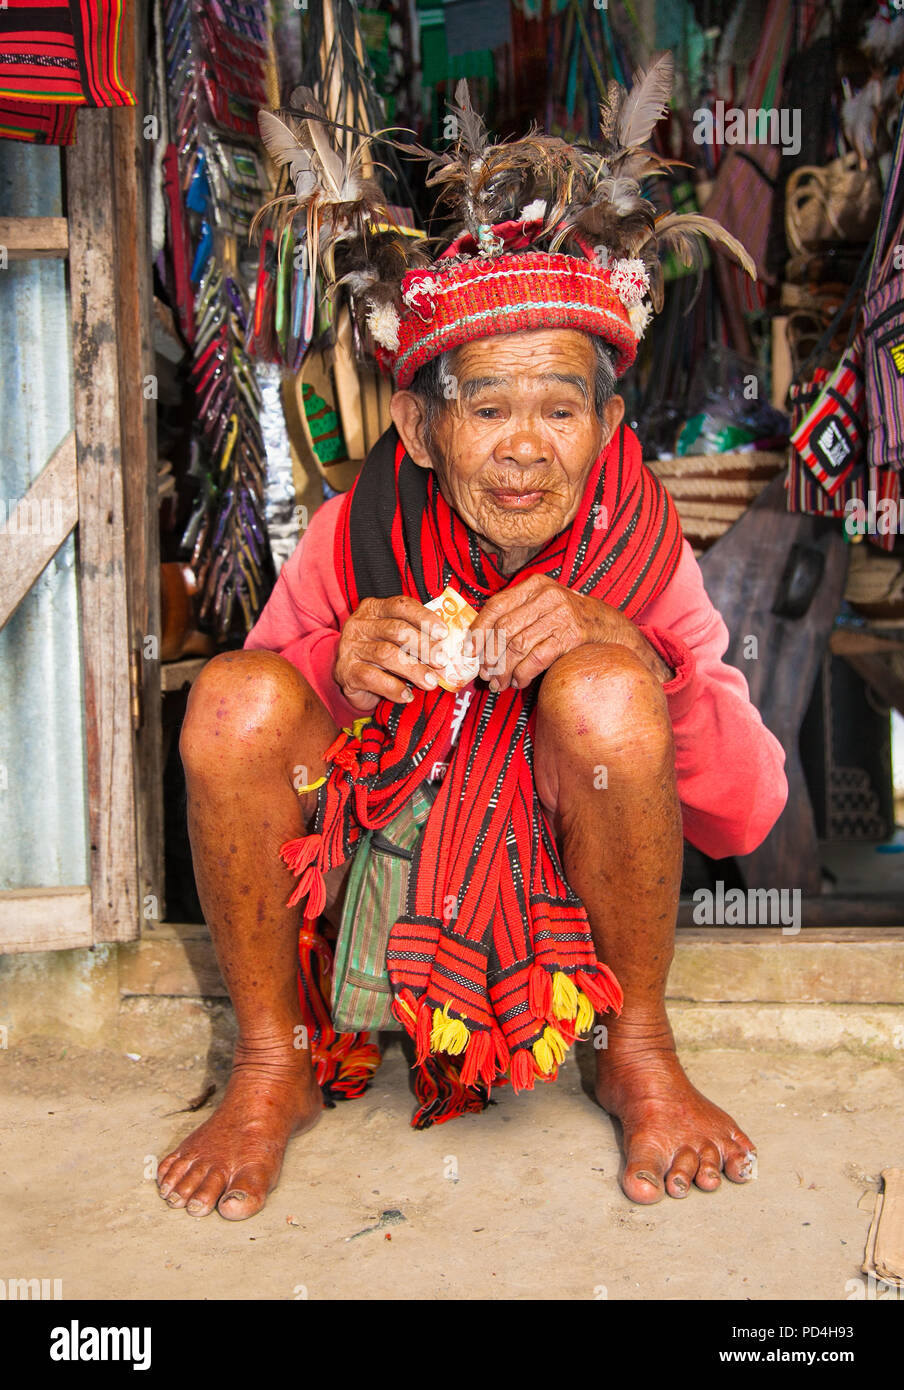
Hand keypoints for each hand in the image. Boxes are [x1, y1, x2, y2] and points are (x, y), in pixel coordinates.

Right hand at [334, 595, 450, 711]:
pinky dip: (393, 688)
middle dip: (423, 646)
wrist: (350, 677)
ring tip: (430, 682)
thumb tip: (447, 647)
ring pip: (386, 654)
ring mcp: (350, 647)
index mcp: (374, 609)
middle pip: (396, 630)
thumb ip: (415, 636)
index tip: (443, 633)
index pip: (401, 605)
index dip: (424, 617)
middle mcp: (360, 624)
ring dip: (413, 669)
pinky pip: (372, 678)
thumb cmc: (380, 655)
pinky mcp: (345, 671)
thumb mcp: (395, 639)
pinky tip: (407, 695)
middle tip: (441, 661)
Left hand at [465, 575, 670, 690]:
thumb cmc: (568, 621)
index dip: (478, 630)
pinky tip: (519, 682)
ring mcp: (562, 614)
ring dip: (504, 670)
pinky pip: (536, 658)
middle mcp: (548, 595)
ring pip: (518, 645)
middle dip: (490, 657)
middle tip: (485, 675)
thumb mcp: (543, 608)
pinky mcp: (573, 635)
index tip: (468, 651)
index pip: (496, 606)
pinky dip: (523, 674)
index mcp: (535, 585)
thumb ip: (516, 616)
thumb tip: (478, 644)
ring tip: (499, 684)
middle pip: (504, 629)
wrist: (610, 629)